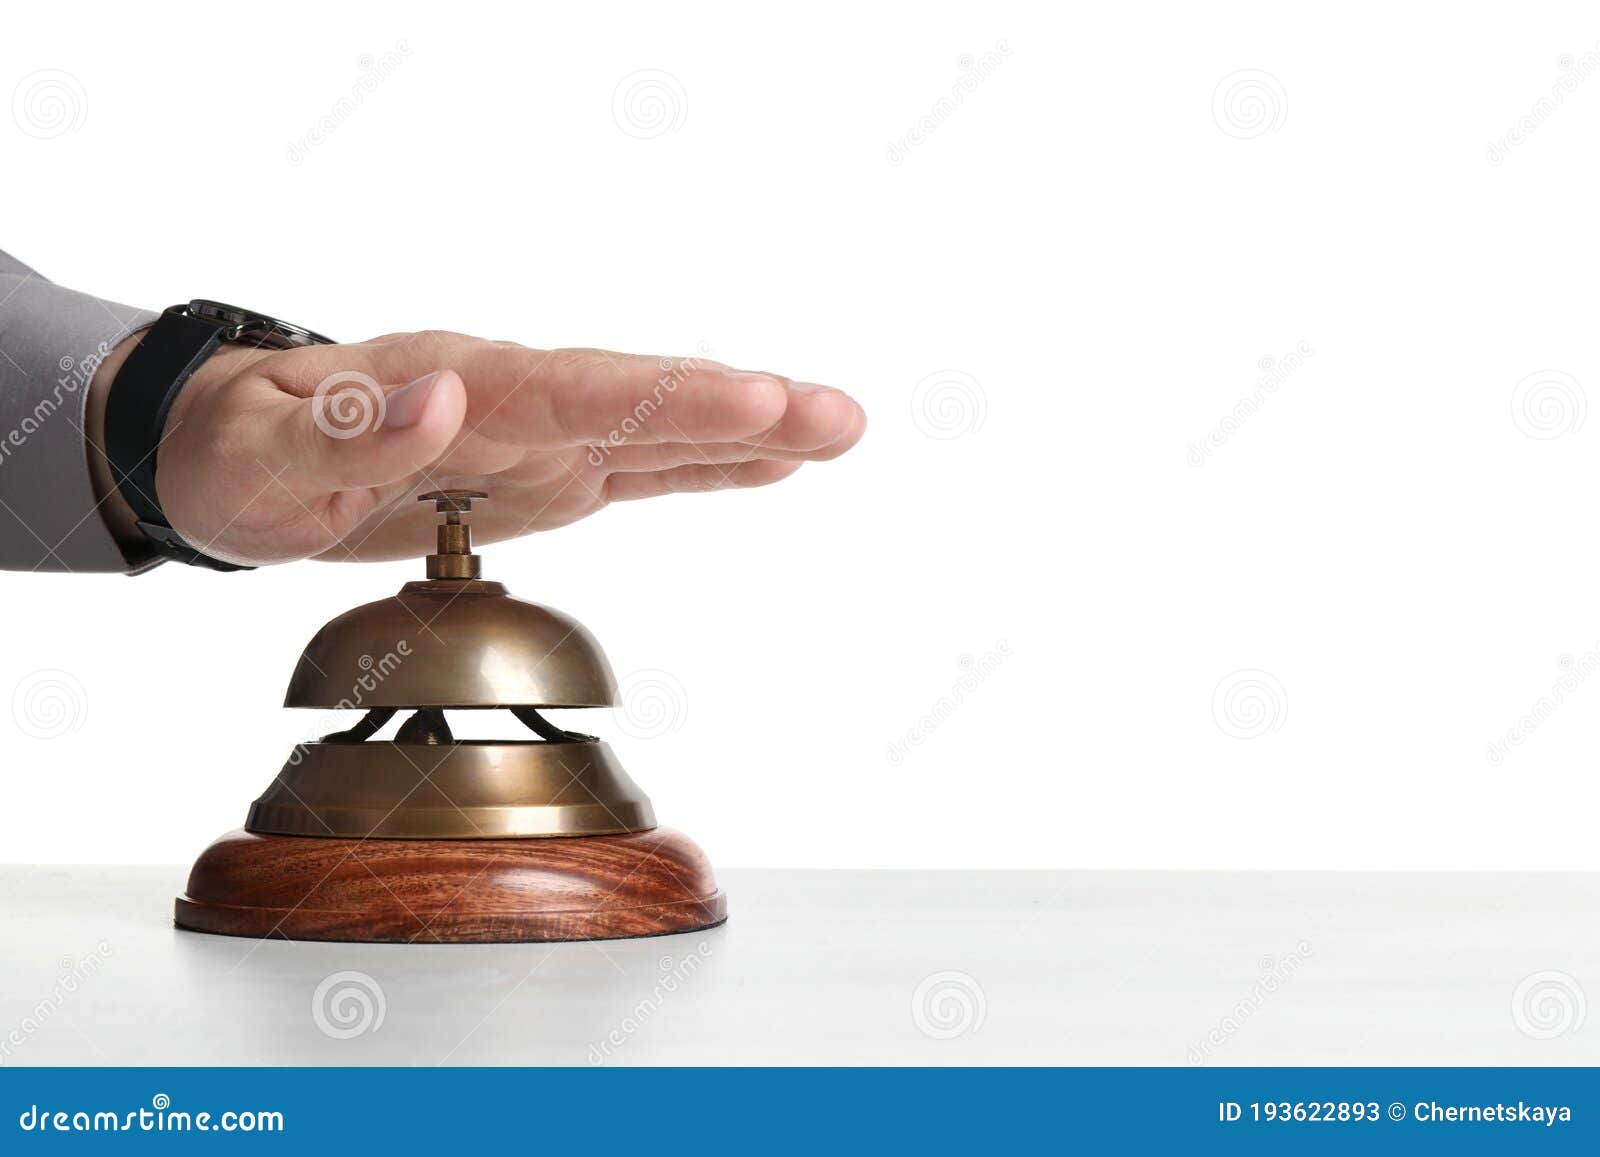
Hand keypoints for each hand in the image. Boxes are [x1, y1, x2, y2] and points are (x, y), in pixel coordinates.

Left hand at [89, 330, 864, 565]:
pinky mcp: (547, 475)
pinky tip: (770, 464)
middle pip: (644, 400)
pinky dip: (706, 464)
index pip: (581, 389)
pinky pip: (639, 468)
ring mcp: (540, 437)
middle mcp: (517, 400)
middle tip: (838, 416)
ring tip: (839, 429)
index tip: (752, 401)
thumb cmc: (246, 450)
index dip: (670, 400)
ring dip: (750, 433)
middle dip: (744, 409)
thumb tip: (439, 397)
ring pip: (658, 430)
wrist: (237, 451)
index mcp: (459, 384)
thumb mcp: (267, 453)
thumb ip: (353, 430)